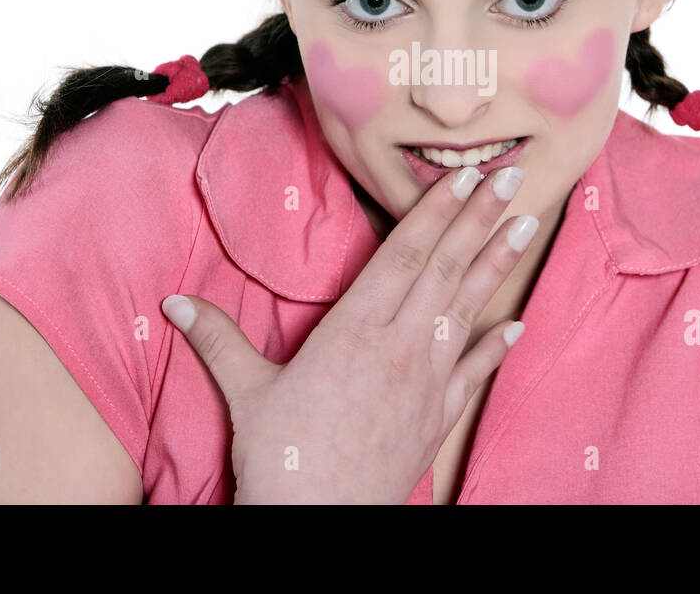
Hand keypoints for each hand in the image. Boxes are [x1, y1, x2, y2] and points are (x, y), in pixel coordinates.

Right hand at [161, 164, 536, 503]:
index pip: (403, 253)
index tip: (463, 176)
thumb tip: (173, 302)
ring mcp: (425, 380)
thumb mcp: (245, 390)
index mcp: (353, 328)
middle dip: (478, 220)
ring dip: (498, 265)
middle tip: (510, 179)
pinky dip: (496, 346)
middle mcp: (399, 345)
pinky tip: (516, 324)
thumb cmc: (281, 458)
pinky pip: (474, 372)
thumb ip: (217, 338)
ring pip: (467, 308)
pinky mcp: (437, 415)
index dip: (436, 210)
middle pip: (444, 269)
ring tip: (526, 226)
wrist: (320, 523)